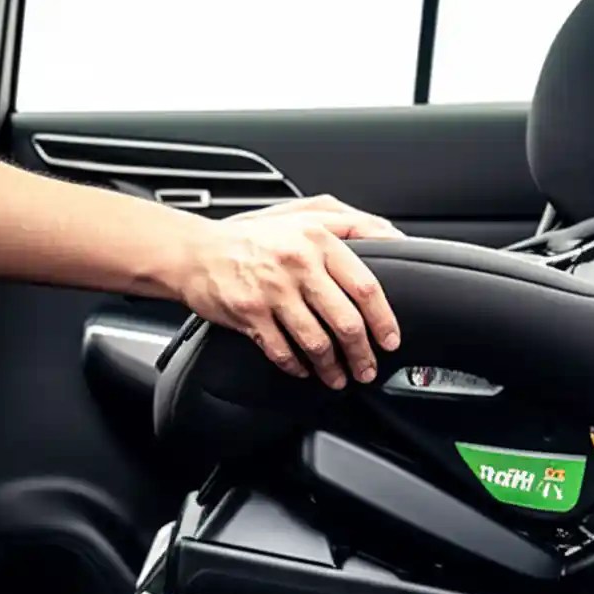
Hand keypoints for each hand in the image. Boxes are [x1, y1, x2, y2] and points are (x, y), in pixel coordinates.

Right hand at [173, 196, 403, 388]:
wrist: (196, 250)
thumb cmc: (256, 237)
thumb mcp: (307, 215)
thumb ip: (354, 224)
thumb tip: (397, 239)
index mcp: (318, 240)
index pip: (365, 286)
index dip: (384, 319)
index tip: (390, 339)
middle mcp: (298, 264)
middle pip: (346, 321)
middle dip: (362, 353)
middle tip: (368, 369)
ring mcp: (272, 291)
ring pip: (317, 342)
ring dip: (332, 368)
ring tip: (339, 377)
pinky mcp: (250, 314)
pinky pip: (282, 351)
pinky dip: (297, 367)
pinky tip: (305, 370)